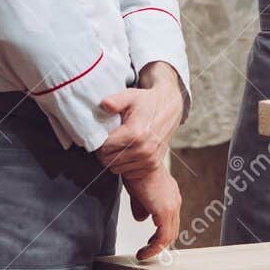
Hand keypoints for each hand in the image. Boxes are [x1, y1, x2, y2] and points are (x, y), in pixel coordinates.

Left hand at [97, 63, 184, 177]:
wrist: (170, 109)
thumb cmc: (146, 102)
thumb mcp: (131, 96)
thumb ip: (116, 101)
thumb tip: (104, 104)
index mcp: (135, 134)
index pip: (104, 147)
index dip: (98, 141)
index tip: (102, 134)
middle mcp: (143, 150)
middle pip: (108, 160)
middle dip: (104, 151)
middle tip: (108, 139)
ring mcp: (149, 159)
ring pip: (116, 168)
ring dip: (113, 159)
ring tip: (118, 144)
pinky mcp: (152, 165)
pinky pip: (127, 172)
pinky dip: (124, 164)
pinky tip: (127, 151)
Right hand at [123, 163, 181, 262]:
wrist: (140, 162)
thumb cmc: (137, 171)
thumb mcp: (138, 192)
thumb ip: (141, 206)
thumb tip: (141, 219)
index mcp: (170, 195)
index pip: (170, 220)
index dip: (160, 234)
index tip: (150, 242)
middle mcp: (174, 201)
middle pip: (172, 229)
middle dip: (159, 243)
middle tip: (148, 251)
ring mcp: (172, 207)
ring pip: (169, 235)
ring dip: (156, 248)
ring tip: (144, 254)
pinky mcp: (165, 212)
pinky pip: (163, 237)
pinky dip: (154, 248)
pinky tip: (144, 252)